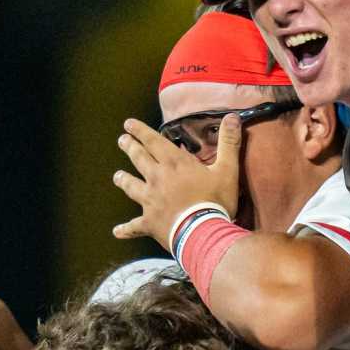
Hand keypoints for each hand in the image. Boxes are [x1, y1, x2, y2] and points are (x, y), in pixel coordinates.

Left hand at [112, 116, 243, 248]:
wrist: (202, 232)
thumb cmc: (215, 200)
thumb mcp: (227, 169)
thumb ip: (228, 143)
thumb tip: (232, 117)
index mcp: (174, 163)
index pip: (153, 141)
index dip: (140, 131)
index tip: (128, 123)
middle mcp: (157, 178)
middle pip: (139, 159)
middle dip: (130, 147)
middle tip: (122, 140)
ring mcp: (150, 200)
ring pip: (131, 186)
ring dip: (123, 180)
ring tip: (117, 176)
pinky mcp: (149, 222)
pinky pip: (134, 226)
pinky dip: (125, 229)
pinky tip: (117, 232)